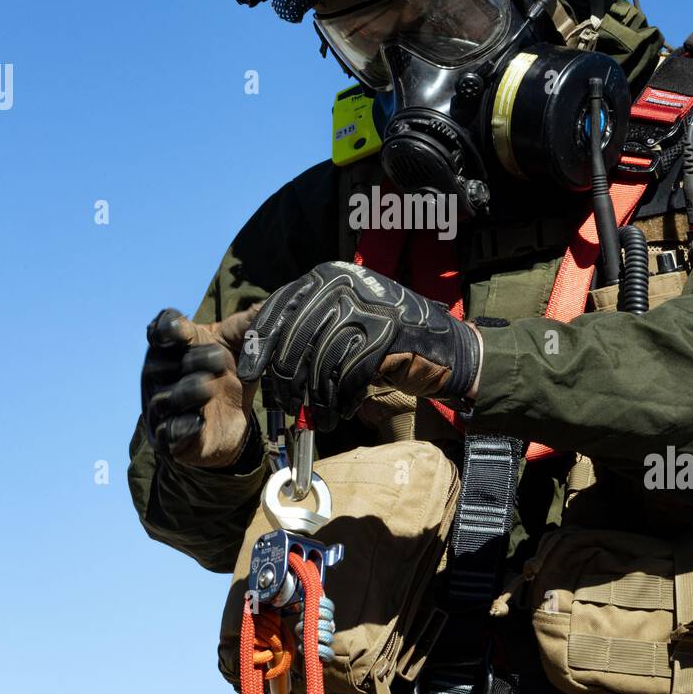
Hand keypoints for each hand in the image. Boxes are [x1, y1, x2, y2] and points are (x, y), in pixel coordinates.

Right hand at [141, 306, 261, 466]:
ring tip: (208, 388)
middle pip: (164, 362)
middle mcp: (159, 376)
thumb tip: (265, 307)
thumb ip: (249, 326)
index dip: (167, 328)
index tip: (181, 329)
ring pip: (166, 398)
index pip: (159, 331)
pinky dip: (183, 426)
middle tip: (220, 360)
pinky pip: (169, 432)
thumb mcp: (241, 347)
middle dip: (193, 359)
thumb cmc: (229, 375)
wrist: (233, 423)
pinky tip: (198, 422)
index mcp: (173, 348)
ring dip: (187, 391)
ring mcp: (162, 408)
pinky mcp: (169, 438)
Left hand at [236, 261, 481, 431]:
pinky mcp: (384, 338)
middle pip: (295, 340)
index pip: (278, 308)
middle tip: (285, 405)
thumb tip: (260, 347)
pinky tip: (339, 412)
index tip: (248, 372)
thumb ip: (307, 323)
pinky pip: (346, 378)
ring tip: (316, 417)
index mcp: (327, 276)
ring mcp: (365, 309)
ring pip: (320, 364)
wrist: (445, 348)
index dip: (259, 344)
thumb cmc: (386, 339)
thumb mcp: (344, 317)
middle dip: (286, 380)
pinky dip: (339, 401)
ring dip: (314, 399)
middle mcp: (343, 286)